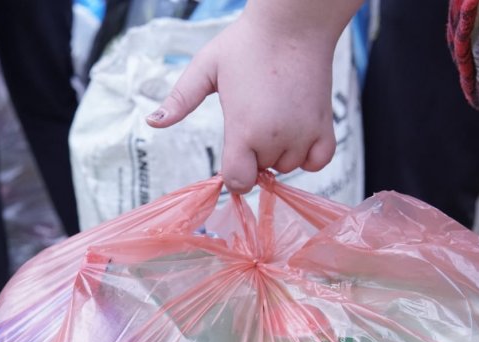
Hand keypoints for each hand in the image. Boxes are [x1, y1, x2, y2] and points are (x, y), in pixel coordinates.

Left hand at [146, 0, 361, 193]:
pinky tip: (297, 134)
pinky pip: (317, 163)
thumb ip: (180, 99)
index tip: (232, 156)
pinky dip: (308, 156)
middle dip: (253, 154)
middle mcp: (276, 139)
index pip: (238, 181)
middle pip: (261, 171)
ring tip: (274, 115)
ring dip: (280, 152)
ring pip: (288, 166)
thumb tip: (152, 122)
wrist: (294, 23)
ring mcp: (304, 134)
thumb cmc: (246, 43)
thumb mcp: (205, 68)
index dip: (232, 175)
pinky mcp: (325, 128)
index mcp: (244, 130)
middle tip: (253, 115)